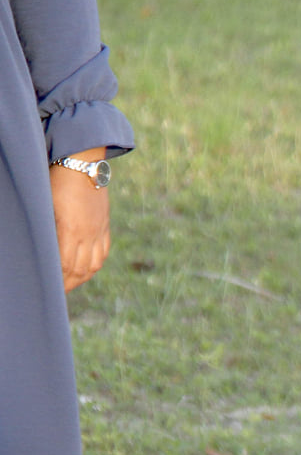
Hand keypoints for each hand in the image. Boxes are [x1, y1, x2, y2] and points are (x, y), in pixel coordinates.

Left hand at [51, 148, 110, 291]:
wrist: (83, 163)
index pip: (65, 266)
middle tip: (56, 292)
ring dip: (82, 277)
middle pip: (81, 270)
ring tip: (71, 283)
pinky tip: (87, 268)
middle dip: (68, 284)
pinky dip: (94, 265)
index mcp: (71, 230)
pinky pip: (103, 252)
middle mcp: (89, 235)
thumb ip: (47, 229)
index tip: (48, 288)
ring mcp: (99, 231)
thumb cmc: (56, 180)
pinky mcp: (104, 225)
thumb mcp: (46, 205)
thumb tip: (43, 250)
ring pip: (94, 264)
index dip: (57, 281)